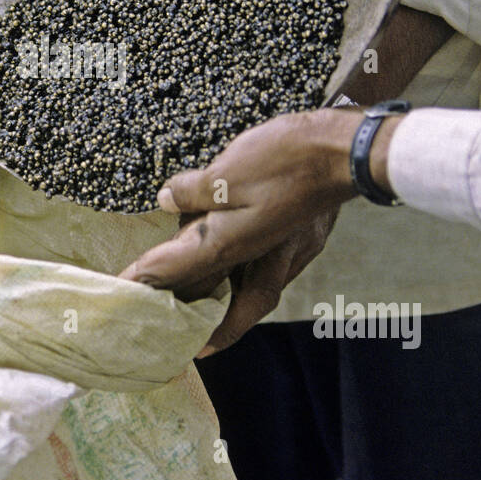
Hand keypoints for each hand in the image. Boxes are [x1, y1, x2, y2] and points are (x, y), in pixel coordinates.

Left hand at [120, 108, 373, 351]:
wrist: (351, 148)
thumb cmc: (291, 159)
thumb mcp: (229, 171)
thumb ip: (194, 192)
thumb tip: (167, 202)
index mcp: (241, 247)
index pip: (187, 269)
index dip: (154, 278)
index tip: (128, 291)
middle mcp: (268, 260)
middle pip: (230, 302)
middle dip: (202, 319)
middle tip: (173, 331)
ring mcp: (293, 251)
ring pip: (254, 288)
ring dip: (228, 300)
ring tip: (200, 308)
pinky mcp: (305, 238)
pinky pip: (269, 268)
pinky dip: (248, 273)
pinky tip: (239, 263)